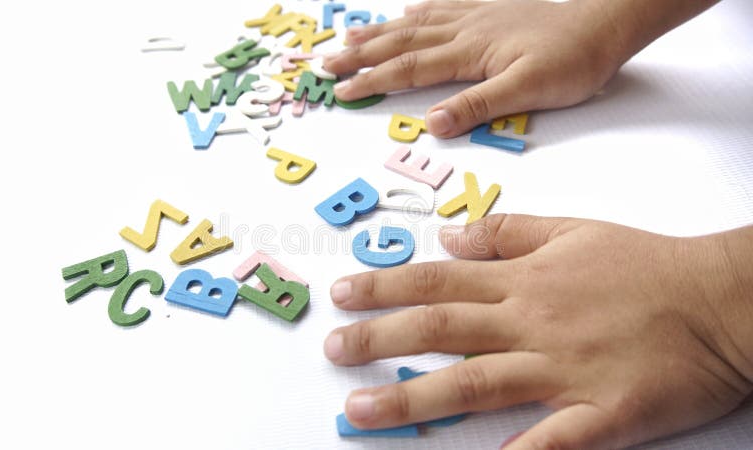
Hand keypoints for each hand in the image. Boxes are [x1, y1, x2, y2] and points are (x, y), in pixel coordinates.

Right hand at [324, 0, 631, 137]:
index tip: (340, 92)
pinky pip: (442, 6)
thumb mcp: (528, 90)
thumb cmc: (572, 60)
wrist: (604, 25)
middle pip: (400, 41)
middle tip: (326, 64)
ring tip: (347, 37)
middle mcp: (464, 28)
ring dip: (377, 31)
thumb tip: (433, 124)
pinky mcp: (489, 10)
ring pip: (414, 22)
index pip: (409, 68)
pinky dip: (417, 10)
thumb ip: (479, 105)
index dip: (371, 80)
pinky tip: (405, 11)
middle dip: (360, 55)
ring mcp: (475, 15)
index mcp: (469, 51)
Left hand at [324, 214, 752, 448]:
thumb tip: (451, 237)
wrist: (719, 300)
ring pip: (471, 383)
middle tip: (331, 351)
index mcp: (524, 281)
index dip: (384, 288)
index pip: (437, 282)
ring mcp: (561, 370)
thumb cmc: (649, 263)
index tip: (343, 296)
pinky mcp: (599, 413)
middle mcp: (530, 322)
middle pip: (439, 330)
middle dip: (377, 339)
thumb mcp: (573, 229)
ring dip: (411, 398)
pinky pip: (548, 440)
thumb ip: (508, 233)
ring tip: (360, 410)